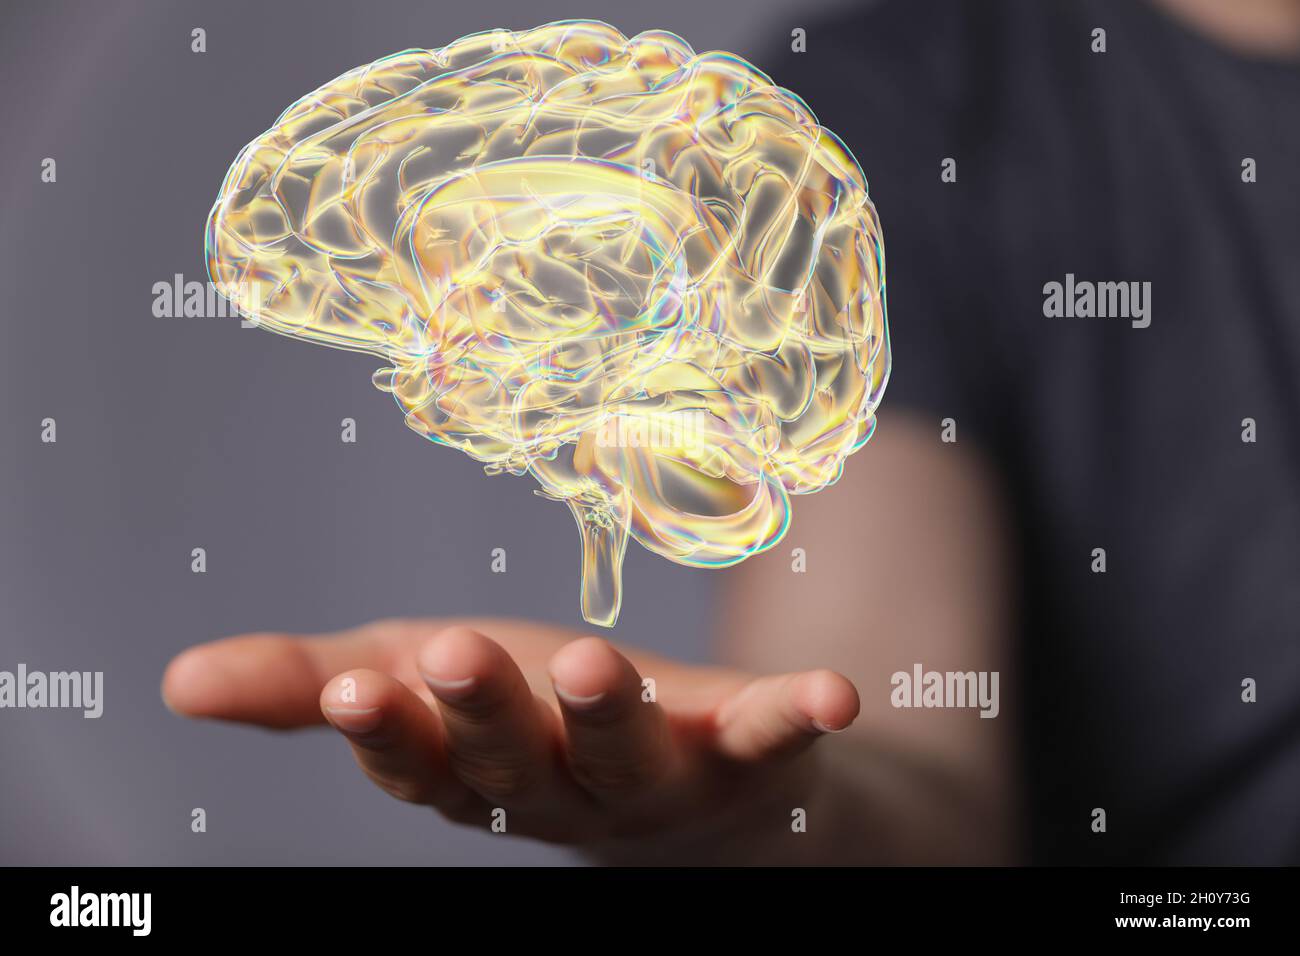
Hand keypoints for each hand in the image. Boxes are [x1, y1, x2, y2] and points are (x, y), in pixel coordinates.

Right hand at [162, 618, 858, 858]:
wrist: (675, 771)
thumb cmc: (526, 716)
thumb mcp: (414, 685)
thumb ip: (305, 687)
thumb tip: (175, 683)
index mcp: (473, 769)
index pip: (416, 761)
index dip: (386, 731)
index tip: (353, 689)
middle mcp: (559, 789)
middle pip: (514, 758)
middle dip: (483, 711)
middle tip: (455, 655)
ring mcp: (655, 779)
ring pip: (624, 755)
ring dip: (607, 715)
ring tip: (594, 669)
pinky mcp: (741, 751)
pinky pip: (769, 739)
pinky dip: (798, 718)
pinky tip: (836, 694)